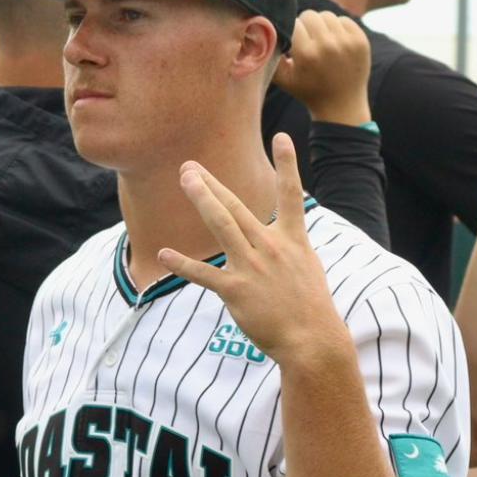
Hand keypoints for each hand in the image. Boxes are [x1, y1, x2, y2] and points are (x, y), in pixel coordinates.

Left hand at [157, 133, 348, 368]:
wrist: (312, 340)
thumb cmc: (310, 305)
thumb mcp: (306, 266)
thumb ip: (287, 246)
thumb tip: (275, 235)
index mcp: (292, 239)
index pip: (289, 195)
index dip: (287, 165)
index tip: (282, 136)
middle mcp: (270, 247)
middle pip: (236, 206)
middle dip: (211, 183)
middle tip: (190, 166)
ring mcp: (252, 267)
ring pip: (221, 225)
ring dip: (201, 199)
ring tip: (185, 180)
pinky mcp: (237, 291)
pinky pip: (204, 274)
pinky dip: (182, 264)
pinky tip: (164, 253)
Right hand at [272, 10, 371, 124]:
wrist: (341, 106)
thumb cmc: (307, 91)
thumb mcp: (281, 78)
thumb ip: (268, 54)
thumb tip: (263, 30)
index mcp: (307, 54)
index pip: (293, 23)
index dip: (292, 32)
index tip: (294, 43)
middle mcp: (328, 46)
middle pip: (310, 15)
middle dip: (306, 26)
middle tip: (307, 41)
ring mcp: (347, 42)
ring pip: (327, 15)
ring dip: (322, 26)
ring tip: (321, 41)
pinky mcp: (361, 41)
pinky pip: (344, 20)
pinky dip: (338, 28)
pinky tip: (336, 43)